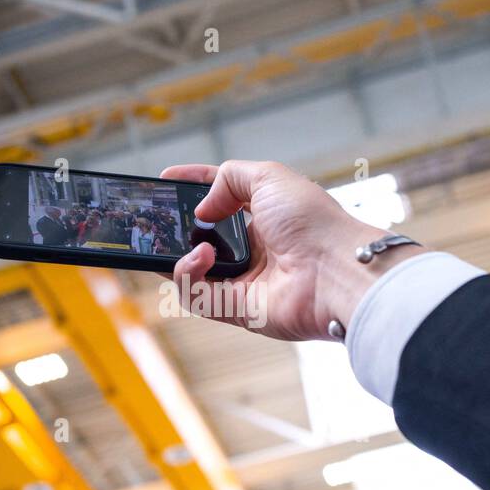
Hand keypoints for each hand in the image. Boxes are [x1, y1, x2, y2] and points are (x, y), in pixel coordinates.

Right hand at [161, 161, 421, 340]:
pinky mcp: (236, 310)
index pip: (221, 200)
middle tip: (154, 219)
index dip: (194, 188)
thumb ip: (228, 179)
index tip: (166, 178)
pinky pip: (196, 295)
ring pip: (192, 270)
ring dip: (179, 254)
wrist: (335, 271)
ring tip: (187, 241)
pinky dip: (188, 274)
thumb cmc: (313, 222)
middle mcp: (254, 250)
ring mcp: (244, 282)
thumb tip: (202, 208)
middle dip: (175, 229)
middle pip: (202, 238)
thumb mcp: (269, 178)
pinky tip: (203, 258)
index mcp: (266, 217)